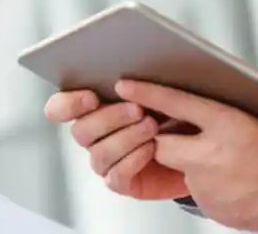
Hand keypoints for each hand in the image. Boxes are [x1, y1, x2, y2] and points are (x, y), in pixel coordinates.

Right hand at [44, 89, 189, 200]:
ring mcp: (106, 160)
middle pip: (80, 131)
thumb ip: (135, 81)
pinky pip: (116, 176)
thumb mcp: (156, 86)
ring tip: (153, 126)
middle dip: (109, 118)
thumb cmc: (173, 108)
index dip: (67, 104)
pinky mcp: (123, 181)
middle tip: (137, 109)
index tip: (91, 97)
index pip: (60, 107)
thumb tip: (124, 76)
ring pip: (99, 154)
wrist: (197, 142)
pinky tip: (152, 148)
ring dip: (126, 138)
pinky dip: (133, 160)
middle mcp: (94, 135)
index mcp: (92, 108)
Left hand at [116, 80, 257, 232]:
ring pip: (177, 167)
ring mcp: (205, 180)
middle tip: (172, 135)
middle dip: (161, 139)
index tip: (124, 85)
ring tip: (221, 163)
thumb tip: (176, 110)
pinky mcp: (205, 202)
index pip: (176, 101)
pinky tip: (226, 181)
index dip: (147, 92)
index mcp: (225, 122)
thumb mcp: (242, 120)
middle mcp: (211, 151)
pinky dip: (204, 182)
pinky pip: (192, 187)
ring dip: (189, 163)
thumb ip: (209, 116)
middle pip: (161, 142)